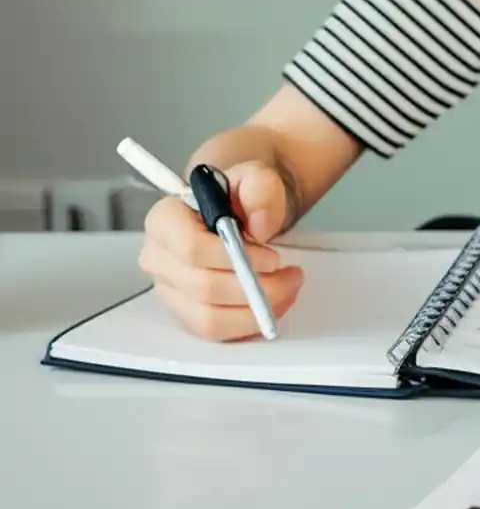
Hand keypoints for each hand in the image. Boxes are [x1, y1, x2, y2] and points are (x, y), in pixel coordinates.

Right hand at [138, 160, 304, 340]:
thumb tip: (261, 224)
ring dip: (256, 311)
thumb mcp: (257, 177)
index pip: (189, 247)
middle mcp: (158, 257)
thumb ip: (261, 188)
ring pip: (209, 317)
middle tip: (292, 276)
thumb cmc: (242, 196)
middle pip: (202, 287)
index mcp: (164, 219)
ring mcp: (169, 288)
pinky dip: (249, 324)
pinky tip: (275, 305)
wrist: (241, 210)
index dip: (234, 257)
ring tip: (288, 289)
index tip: (273, 258)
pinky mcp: (186, 311)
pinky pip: (216, 331)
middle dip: (255, 288)